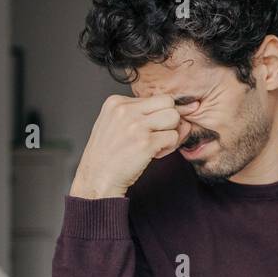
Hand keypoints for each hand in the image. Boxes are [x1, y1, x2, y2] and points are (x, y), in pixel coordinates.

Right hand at [69, 94, 197, 198]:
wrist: (97, 179)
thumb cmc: (108, 155)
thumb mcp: (116, 124)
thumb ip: (143, 114)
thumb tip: (180, 111)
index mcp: (116, 102)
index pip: (154, 98)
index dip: (157, 115)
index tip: (147, 130)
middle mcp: (125, 110)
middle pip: (168, 103)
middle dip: (168, 120)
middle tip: (157, 136)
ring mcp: (136, 126)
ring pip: (174, 117)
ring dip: (170, 133)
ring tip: (155, 144)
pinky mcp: (145, 143)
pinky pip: (173, 137)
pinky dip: (168, 148)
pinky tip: (154, 155)